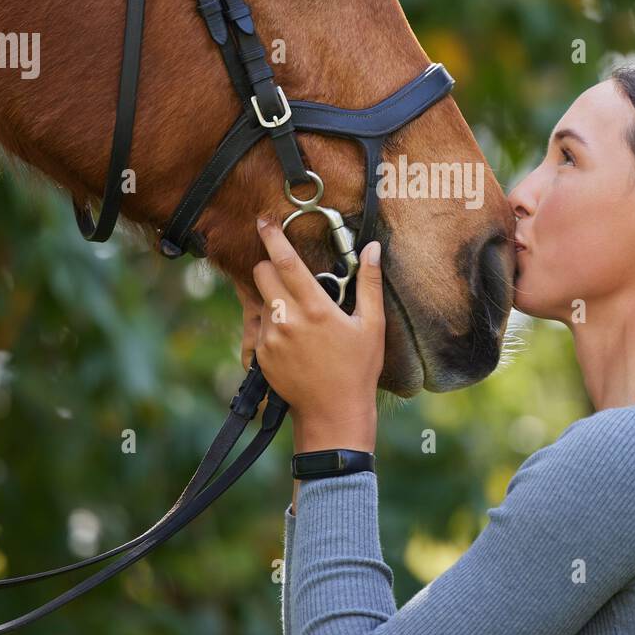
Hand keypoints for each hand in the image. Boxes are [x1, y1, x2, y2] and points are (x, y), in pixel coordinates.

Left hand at [249, 217, 383, 450]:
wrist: (333, 413)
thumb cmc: (357, 369)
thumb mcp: (372, 325)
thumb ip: (369, 283)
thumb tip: (373, 249)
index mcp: (315, 308)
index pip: (285, 261)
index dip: (272, 237)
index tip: (264, 221)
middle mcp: (288, 320)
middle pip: (262, 274)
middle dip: (270, 265)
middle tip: (288, 272)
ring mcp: (271, 339)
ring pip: (262, 300)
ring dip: (275, 298)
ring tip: (300, 316)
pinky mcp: (262, 356)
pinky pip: (261, 326)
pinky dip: (274, 323)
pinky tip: (295, 339)